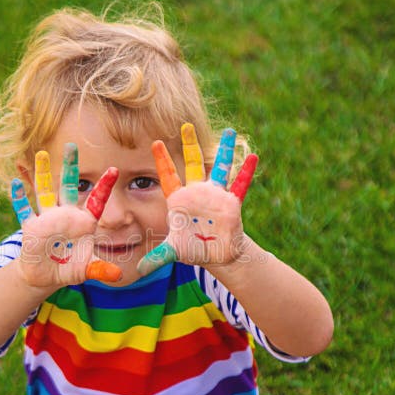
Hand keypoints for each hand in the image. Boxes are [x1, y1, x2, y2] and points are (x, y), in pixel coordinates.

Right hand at [11, 144, 121, 287]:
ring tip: (41, 154)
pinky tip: (16, 183)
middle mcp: (66, 215)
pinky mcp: (31, 227)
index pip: (96, 200)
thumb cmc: (69, 268)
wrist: (46, 276)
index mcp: (84, 222)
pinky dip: (19, 198)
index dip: (104, 186)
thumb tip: (117, 276)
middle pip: (69, 186)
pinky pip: (24, 209)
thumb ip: (101, 270)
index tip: (114, 169)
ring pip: (45, 191)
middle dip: (70, 167)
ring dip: (42, 174)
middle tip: (72, 146)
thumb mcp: (87, 270)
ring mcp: (47, 218)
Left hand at [137, 124, 258, 274]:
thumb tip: (140, 270)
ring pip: (220, 168)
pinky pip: (240, 185)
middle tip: (185, 125)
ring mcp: (215, 196)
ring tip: (229, 130)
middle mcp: (197, 193)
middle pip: (192, 164)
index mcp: (180, 201)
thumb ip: (157, 257)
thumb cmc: (194, 248)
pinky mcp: (232, 204)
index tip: (156, 142)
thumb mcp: (174, 252)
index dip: (163, 161)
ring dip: (224, 151)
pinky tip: (253, 157)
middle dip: (189, 145)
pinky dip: (246, 172)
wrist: (217, 254)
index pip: (168, 177)